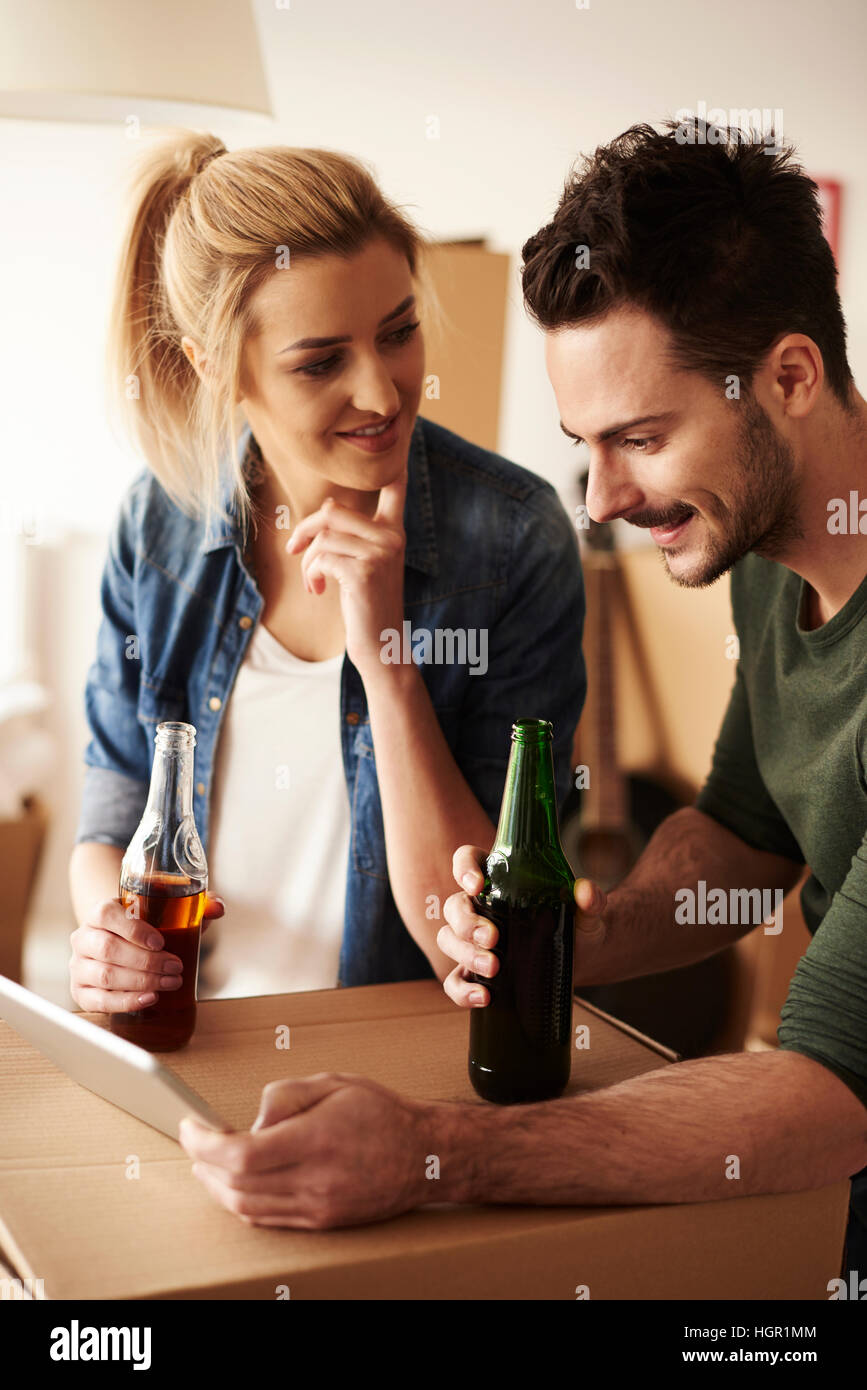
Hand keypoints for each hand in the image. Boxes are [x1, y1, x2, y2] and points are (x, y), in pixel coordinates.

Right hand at [69, 891, 224, 1013]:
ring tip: (170, 983)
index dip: (134, 930)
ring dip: (142, 982)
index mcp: (100, 911)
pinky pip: (100, 1000)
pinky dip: (126, 1001)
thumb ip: (197, 903)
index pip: (108, 915)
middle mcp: (84, 937)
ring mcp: (79, 965)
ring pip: (105, 975)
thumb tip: (218, 907)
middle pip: (109, 949)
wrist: (123, 942)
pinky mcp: (81, 991)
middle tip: (176, 968)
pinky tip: (150, 998)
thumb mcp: (171, 910)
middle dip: (147, 962)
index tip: (161, 942)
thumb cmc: (148, 926)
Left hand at [179, 1072, 428, 1228]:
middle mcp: (315, 1181)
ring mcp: (317, 1208)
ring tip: (205, 1163)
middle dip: (203, 1164)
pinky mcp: (321, 1222)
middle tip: (193, 1142)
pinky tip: (234, 1184)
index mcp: (316, 1141)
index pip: (241, 1154)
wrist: (424, 1156)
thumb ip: (284, 1097)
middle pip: (236, 1186)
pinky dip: (241, 1202)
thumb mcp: (333, 1083)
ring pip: (246, 1208)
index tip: (189, 1127)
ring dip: (216, 1187)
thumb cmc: (381, 1113)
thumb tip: (251, 1122)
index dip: (204, 1144)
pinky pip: (267, 1219)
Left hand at [284, 472, 407, 679]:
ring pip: (322, 536)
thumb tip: (326, 506)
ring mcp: (380, 553)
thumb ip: (351, 536)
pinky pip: (321, 557)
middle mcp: (391, 537)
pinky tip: (320, 590)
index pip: (395, 489)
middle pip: (332, 511)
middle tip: (295, 552)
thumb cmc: (367, 606)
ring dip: (307, 561)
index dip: (392, 465)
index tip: (401, 434)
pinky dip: (311, 574)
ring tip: (314, 581)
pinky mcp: (364, 571)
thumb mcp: (361, 565)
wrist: (381, 645)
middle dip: (305, 531)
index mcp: (393, 532)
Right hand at [438, 845, 607, 1006]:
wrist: (583, 958)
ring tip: (494, 969)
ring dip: (465, 954)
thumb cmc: (578, 924)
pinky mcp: (476, 972)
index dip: (463, 868)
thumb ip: (590, 899)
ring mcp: (474, 941)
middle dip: (467, 923)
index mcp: (498, 879)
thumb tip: (586, 892)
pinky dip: (462, 991)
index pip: (467, 861)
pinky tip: (484, 997)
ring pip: (448, 940)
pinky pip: (454, 981)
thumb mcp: (588, 910)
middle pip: (454, 906)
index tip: (477, 885)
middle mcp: (480, 907)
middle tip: (493, 938)